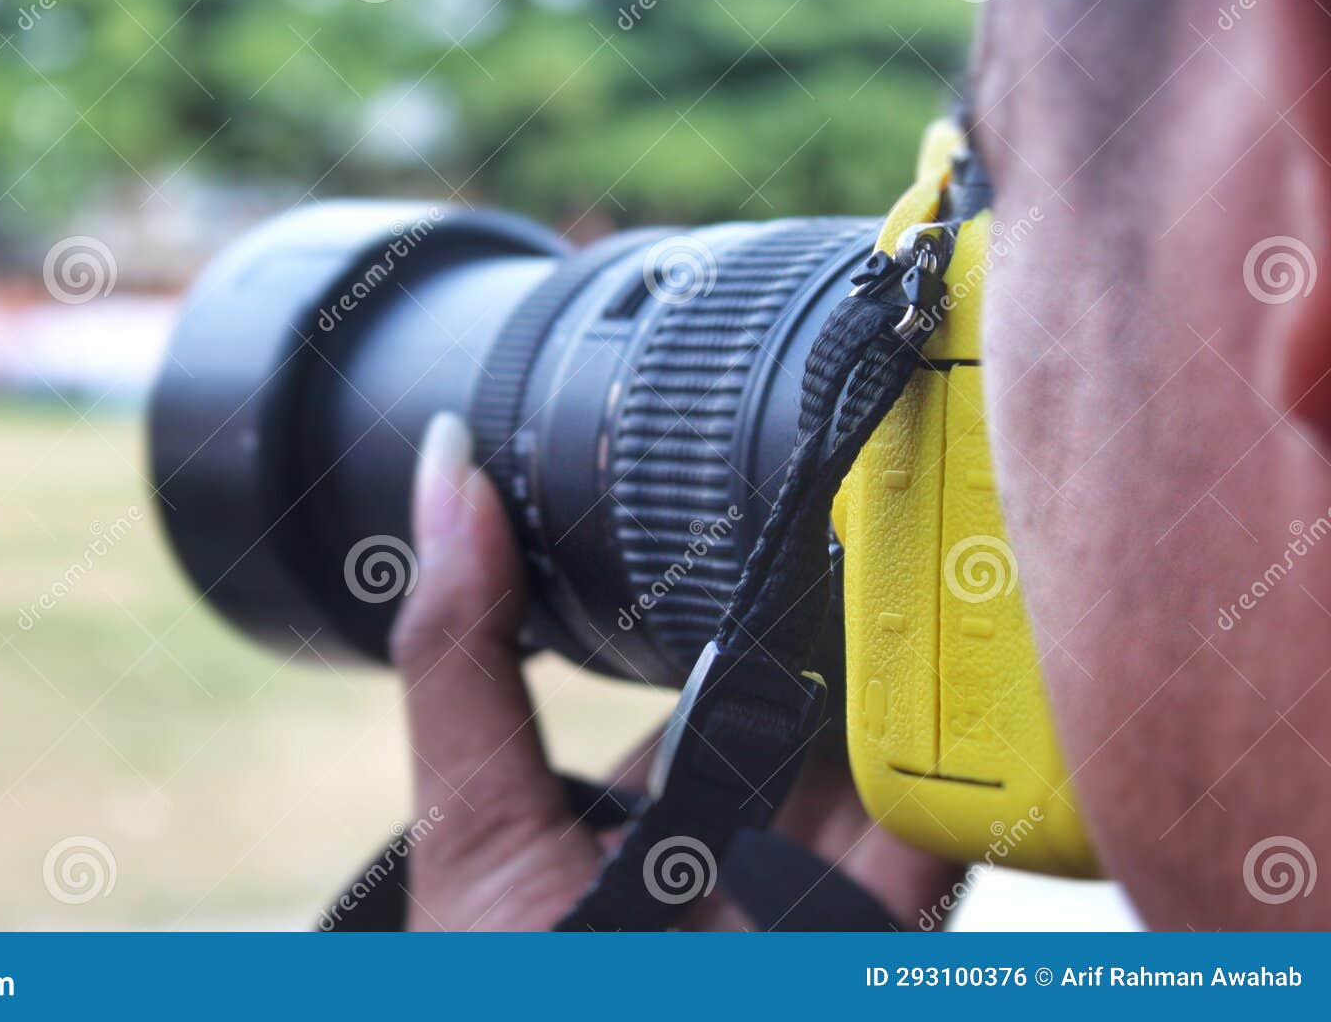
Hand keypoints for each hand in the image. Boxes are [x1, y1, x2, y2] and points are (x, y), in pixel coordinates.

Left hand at [391, 412, 964, 930]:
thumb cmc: (504, 994)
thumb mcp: (473, 834)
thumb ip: (462, 656)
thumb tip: (442, 464)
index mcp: (644, 812)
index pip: (707, 671)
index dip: (737, 580)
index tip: (764, 479)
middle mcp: (740, 844)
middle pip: (812, 702)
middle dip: (841, 614)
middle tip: (872, 490)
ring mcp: (813, 891)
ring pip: (888, 750)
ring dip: (918, 664)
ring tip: (937, 545)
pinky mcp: (873, 934)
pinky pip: (950, 834)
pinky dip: (979, 757)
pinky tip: (991, 663)